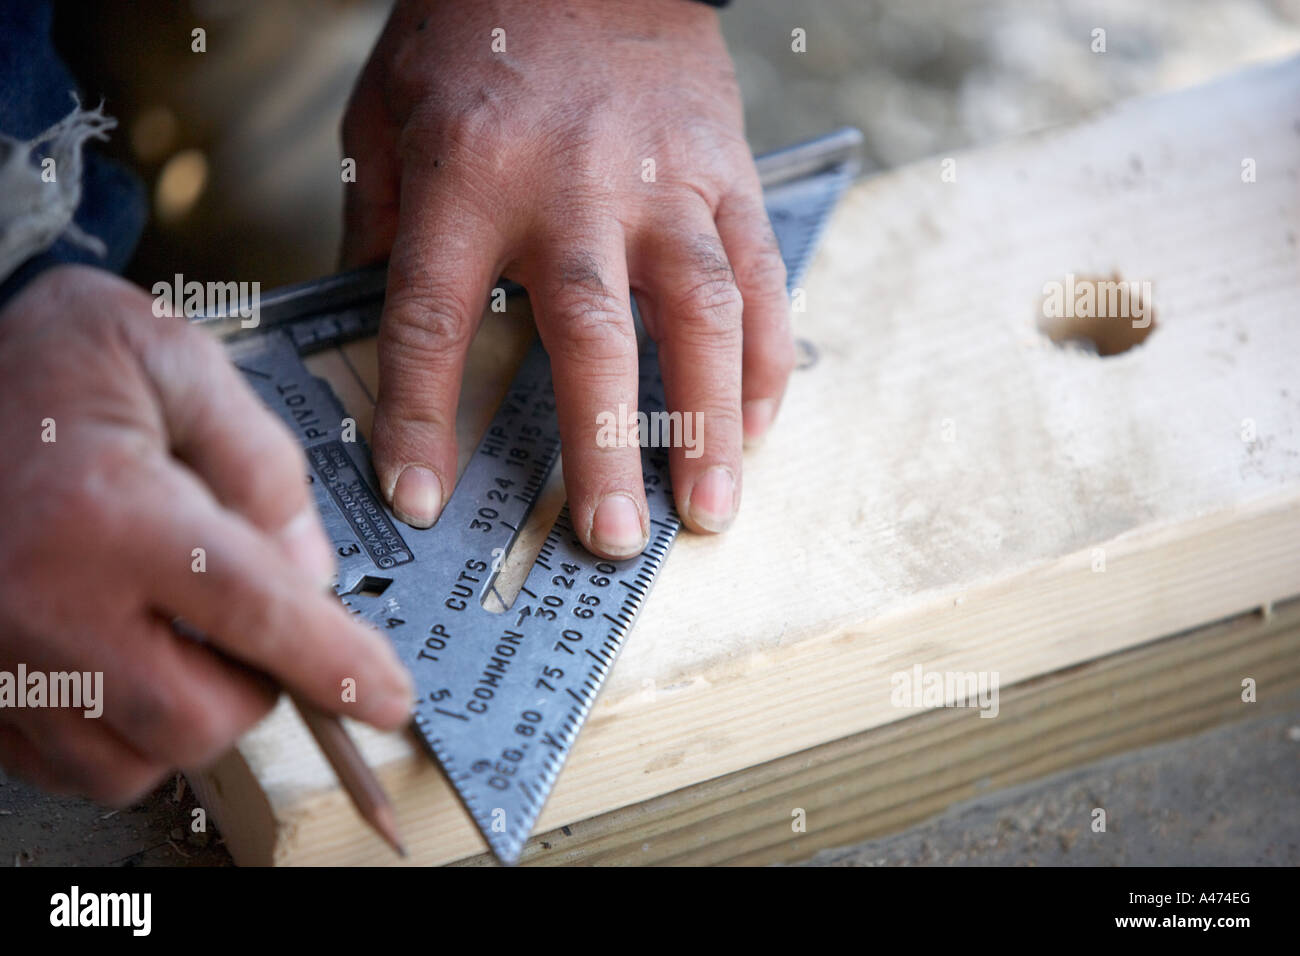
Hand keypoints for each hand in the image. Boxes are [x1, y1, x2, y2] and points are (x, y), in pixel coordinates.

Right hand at [0, 266, 411, 804]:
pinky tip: (132, 669)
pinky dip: (120, 738)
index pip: (256, 611)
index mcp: (107, 511)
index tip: (387, 697)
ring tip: (191, 648)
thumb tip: (310, 568)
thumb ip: (257, 458)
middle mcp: (43, 600)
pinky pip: (62, 764)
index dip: (336, 664)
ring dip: (188, 722)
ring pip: (129, 764)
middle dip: (259, 692)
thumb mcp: (166, 357)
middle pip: (196, 717)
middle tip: (263, 638)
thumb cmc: (37, 362)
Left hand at [342, 0, 791, 558]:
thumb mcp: (388, 111)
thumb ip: (381, 223)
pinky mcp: (726, 170)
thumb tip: (372, 329)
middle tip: (611, 539)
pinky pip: (757, 272)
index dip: (424, 420)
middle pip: (588, 336)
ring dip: (707, 421)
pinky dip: (765, 353)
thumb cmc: (475, 26)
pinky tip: (757, 424)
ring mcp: (662, 179)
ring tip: (710, 507)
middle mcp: (571, 185)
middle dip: (600, 448)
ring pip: (698, 312)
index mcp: (467, 175)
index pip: (434, 320)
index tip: (422, 500)